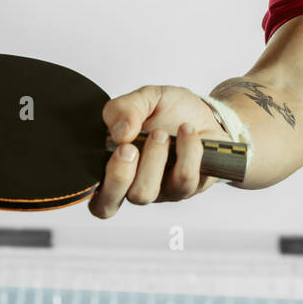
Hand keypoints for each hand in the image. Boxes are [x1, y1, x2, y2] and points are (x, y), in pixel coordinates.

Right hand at [90, 85, 228, 217]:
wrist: (208, 113)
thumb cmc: (170, 111)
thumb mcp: (144, 98)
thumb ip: (123, 108)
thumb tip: (119, 132)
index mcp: (114, 168)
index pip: (94, 198)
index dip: (96, 187)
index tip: (115, 151)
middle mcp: (134, 185)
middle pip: (110, 204)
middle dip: (118, 175)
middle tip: (131, 147)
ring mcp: (163, 190)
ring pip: (147, 193)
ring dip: (153, 159)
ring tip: (163, 133)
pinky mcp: (191, 186)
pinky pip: (184, 178)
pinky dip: (186, 150)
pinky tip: (187, 131)